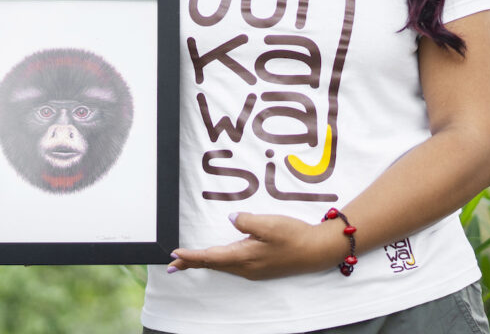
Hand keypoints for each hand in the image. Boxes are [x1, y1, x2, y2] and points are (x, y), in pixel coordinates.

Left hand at [167, 212, 347, 280]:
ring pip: (222, 266)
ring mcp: (253, 270)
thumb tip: (231, 219)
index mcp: (245, 257)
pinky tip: (216, 259)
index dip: (192, 256)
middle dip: (192, 263)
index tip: (174, 254)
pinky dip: (218, 262)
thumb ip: (247, 221)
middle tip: (172, 265)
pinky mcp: (260, 267)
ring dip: (204, 262)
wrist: (316, 250)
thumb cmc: (294, 236)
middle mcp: (246, 267)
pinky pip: (232, 266)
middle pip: (213, 265)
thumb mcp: (270, 224)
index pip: (211, 257)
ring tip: (188, 261)